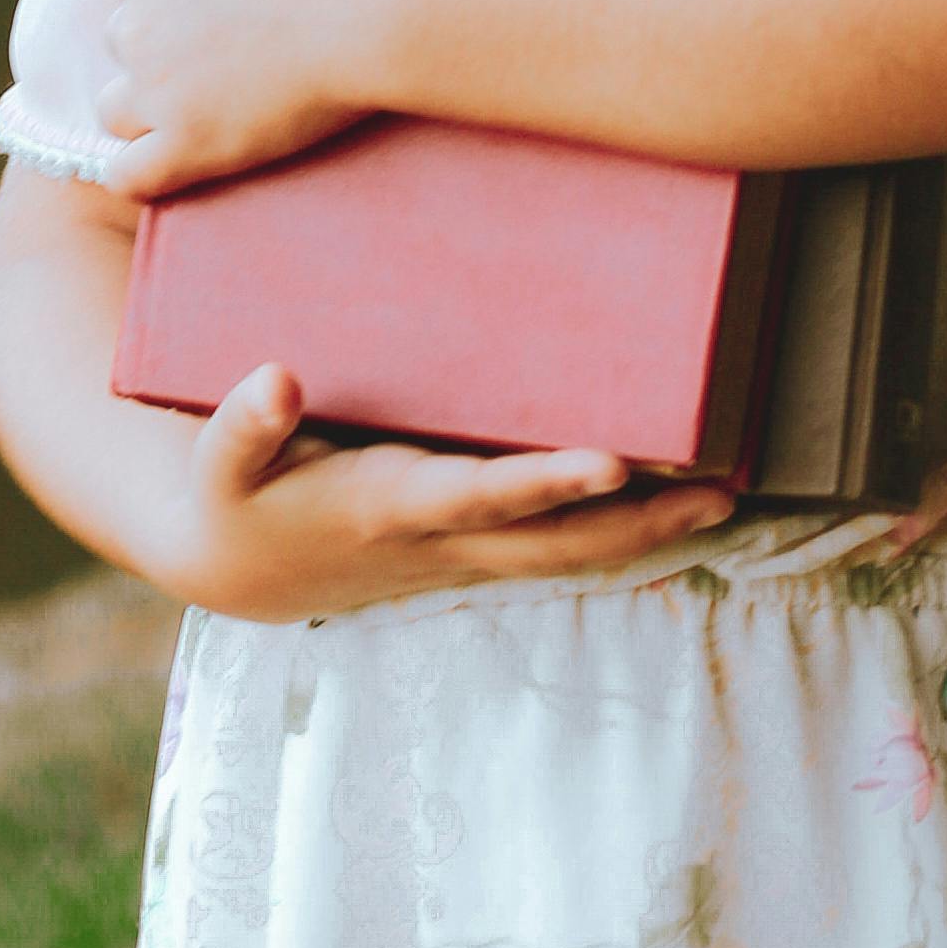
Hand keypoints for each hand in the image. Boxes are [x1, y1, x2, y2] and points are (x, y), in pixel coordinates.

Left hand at [102, 0, 405, 193]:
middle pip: (124, 43)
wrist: (385, 2)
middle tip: (229, 51)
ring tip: (206, 107)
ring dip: (148, 109)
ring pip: (119, 108)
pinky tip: (173, 162)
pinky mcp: (191, 147)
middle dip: (160, 48)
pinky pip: (128, 175)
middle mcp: (137, 23)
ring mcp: (160, 91)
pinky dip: (140, 170)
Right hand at [164, 363, 732, 622]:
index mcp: (385, 510)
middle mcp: (441, 541)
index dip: (544, 484)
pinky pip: (560, 544)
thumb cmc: (235, 500)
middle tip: (719, 491)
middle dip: (638, 523)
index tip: (611, 462)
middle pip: (555, 545)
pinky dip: (619, 527)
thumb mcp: (219, 465)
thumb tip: (277, 377)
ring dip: (648, 531)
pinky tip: (675, 497)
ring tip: (727, 494)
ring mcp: (465, 551)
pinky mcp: (474, 545)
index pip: (479, 497)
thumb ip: (241, 425)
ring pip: (570, 554)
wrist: (239, 569)